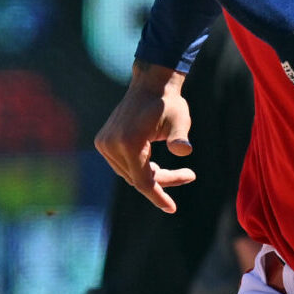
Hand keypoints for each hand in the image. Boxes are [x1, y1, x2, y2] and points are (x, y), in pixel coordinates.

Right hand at [95, 63, 195, 212]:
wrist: (150, 84)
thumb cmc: (169, 104)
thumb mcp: (180, 120)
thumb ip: (181, 137)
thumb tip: (184, 150)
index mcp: (129, 143)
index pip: (143, 181)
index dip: (158, 196)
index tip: (172, 208)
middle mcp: (111, 145)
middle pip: (138, 179)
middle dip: (163, 182)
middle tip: (189, 175)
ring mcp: (104, 144)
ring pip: (130, 174)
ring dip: (152, 175)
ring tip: (178, 168)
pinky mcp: (103, 142)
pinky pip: (123, 165)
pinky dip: (140, 168)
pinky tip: (156, 163)